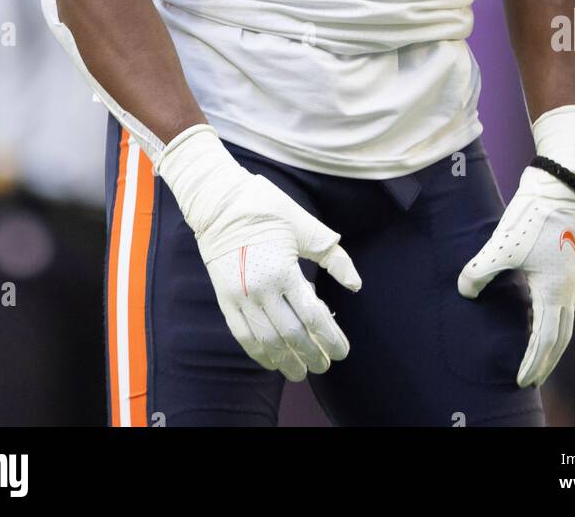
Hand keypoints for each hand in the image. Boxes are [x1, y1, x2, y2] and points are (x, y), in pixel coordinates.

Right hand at [156, 126, 360, 381]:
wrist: (219, 202)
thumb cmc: (266, 208)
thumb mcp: (305, 225)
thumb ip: (332, 257)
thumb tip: (355, 284)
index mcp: (284, 270)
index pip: (313, 316)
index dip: (330, 338)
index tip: (343, 351)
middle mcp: (261, 289)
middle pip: (292, 335)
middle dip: (312, 354)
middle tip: (326, 365)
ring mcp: (240, 297)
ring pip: (267, 341)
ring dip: (286, 361)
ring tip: (300, 372)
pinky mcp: (224, 299)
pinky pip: (242, 335)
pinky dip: (258, 353)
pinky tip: (271, 361)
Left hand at [457, 164, 574, 387]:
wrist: (563, 186)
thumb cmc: (534, 217)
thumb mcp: (501, 246)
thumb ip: (479, 271)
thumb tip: (463, 291)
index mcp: (555, 292)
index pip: (545, 341)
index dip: (533, 363)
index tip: (522, 381)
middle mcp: (569, 291)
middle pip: (560, 338)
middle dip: (545, 361)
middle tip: (532, 379)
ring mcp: (573, 278)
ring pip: (564, 321)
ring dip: (551, 342)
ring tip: (536, 356)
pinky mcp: (571, 264)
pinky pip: (563, 304)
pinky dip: (552, 319)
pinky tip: (537, 317)